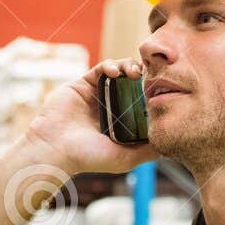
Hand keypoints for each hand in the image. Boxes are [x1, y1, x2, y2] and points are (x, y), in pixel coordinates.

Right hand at [24, 58, 161, 175]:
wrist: (55, 149)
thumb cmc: (88, 158)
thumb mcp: (125, 159)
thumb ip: (147, 152)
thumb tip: (169, 146)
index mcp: (120, 122)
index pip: (141, 102)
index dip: (152, 93)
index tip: (163, 90)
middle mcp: (110, 107)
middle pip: (133, 84)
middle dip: (144, 76)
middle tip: (151, 76)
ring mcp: (97, 94)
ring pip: (120, 72)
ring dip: (129, 66)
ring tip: (135, 72)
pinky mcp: (83, 84)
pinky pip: (101, 68)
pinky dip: (111, 65)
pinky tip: (116, 72)